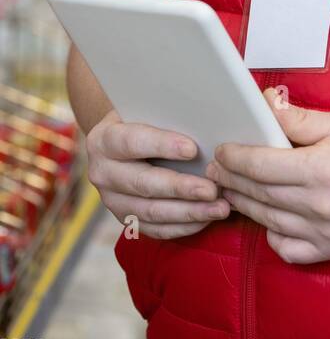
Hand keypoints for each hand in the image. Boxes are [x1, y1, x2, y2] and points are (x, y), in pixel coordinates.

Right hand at [86, 109, 230, 238]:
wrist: (122, 141)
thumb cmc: (144, 118)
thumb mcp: (148, 109)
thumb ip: (167, 116)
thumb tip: (206, 122)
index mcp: (104, 140)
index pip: (132, 142)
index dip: (162, 145)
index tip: (193, 149)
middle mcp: (103, 173)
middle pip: (143, 184)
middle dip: (181, 188)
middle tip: (211, 190)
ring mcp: (112, 200)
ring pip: (151, 212)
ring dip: (189, 212)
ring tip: (218, 208)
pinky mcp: (126, 219)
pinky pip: (155, 229)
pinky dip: (183, 226)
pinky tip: (206, 219)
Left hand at [206, 92, 329, 263]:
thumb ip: (302, 120)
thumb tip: (267, 107)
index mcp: (322, 169)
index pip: (261, 165)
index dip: (235, 157)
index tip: (222, 150)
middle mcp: (320, 205)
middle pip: (260, 193)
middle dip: (232, 179)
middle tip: (215, 169)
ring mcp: (326, 232)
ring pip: (269, 221)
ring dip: (245, 204)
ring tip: (231, 190)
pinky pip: (289, 250)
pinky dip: (272, 236)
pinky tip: (268, 219)